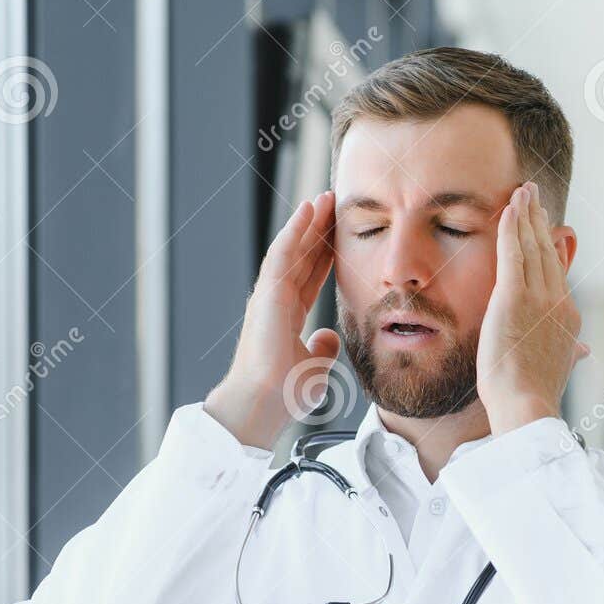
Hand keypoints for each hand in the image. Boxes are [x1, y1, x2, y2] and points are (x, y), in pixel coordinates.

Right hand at [205, 191, 339, 448]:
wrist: (263, 405)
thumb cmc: (282, 393)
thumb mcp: (313, 367)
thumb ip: (322, 349)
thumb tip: (330, 336)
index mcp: (286, 315)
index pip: (310, 275)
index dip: (325, 253)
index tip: (340, 235)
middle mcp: (276, 300)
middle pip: (301, 256)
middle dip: (318, 230)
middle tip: (334, 203)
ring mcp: (269, 295)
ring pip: (291, 248)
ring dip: (308, 222)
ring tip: (324, 198)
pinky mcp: (267, 294)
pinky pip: (283, 255)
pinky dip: (295, 231)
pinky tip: (308, 210)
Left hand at [476, 181, 588, 433]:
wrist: (527, 406)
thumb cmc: (536, 395)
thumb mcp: (558, 369)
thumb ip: (571, 354)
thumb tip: (585, 351)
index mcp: (568, 319)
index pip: (558, 273)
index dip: (551, 246)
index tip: (547, 227)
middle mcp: (558, 303)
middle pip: (547, 252)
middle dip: (539, 220)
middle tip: (533, 195)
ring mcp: (538, 298)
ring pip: (532, 246)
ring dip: (526, 214)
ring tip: (523, 191)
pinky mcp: (514, 297)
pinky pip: (513, 252)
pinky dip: (512, 226)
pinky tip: (510, 206)